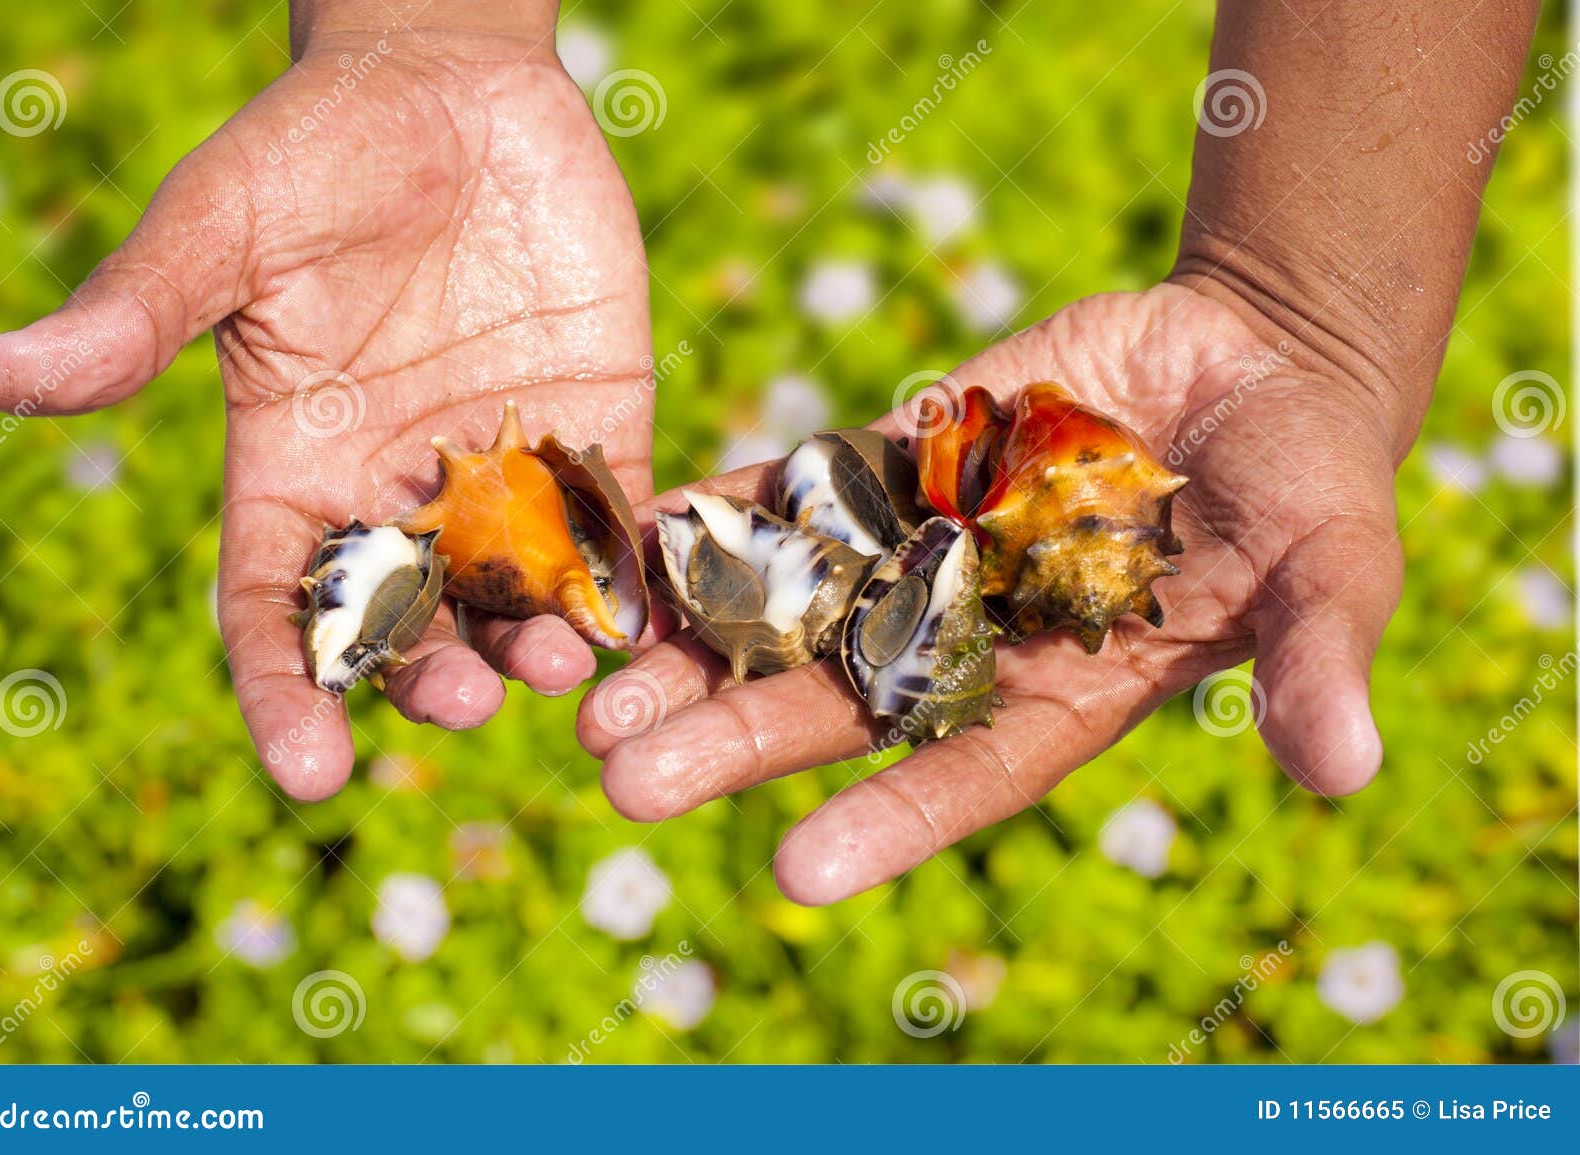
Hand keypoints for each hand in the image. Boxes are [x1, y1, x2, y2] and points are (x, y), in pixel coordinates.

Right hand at [0, 26, 651, 798]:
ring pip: (520, 589)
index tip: (309, 769)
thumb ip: (139, 314)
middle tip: (465, 697)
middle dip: (434, 673)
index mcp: (298, 468)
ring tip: (561, 659)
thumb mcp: (225, 230)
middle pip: (414, 620)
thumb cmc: (317, 150)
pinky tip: (650, 614)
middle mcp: (403, 491)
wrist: (453, 85)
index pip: (282, 605)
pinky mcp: (596, 426)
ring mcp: (506, 468)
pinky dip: (631, 571)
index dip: (288, 690)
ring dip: (539, 635)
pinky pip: (617, 518)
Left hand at [579, 283, 1403, 903]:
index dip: (890, 821)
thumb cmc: (1311, 479)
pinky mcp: (895, 457)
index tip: (796, 874)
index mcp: (1065, 689)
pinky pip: (797, 488)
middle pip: (839, 700)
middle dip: (734, 737)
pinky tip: (640, 531)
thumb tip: (1345, 772)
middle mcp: (973, 634)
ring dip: (694, 639)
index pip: (968, 771)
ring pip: (792, 603)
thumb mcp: (1334, 565)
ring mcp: (921, 545)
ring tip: (589, 681)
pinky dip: (725, 509)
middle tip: (622, 777)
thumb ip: (1316, 657)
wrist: (1252, 359)